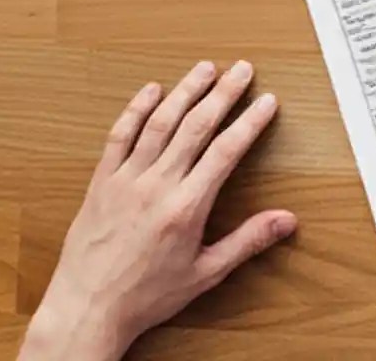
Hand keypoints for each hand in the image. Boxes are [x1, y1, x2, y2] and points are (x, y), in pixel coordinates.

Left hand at [18, 61, 296, 360]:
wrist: (88, 306)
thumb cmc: (146, 295)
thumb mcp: (206, 273)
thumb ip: (247, 241)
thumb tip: (287, 221)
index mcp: (186, 207)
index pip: (225, 152)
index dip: (249, 122)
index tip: (266, 101)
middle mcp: (156, 186)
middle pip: (195, 126)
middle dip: (222, 94)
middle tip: (241, 69)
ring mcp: (126, 179)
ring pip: (159, 123)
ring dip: (184, 91)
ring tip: (203, 69)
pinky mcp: (102, 181)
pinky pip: (120, 136)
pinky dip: (136, 110)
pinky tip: (150, 91)